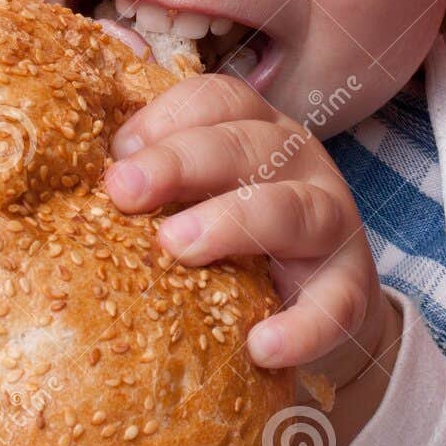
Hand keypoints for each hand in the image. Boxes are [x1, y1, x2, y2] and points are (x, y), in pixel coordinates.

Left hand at [104, 75, 401, 445]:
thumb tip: (94, 102)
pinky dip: (301, 327)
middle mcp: (299, 164)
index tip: (116, 151)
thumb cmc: (235, 239)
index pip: (219, 100)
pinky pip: (334, 306)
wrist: (318, 311)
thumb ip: (152, 160)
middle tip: (123, 190)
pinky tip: (260, 345)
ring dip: (233, 222)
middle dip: (181, 161)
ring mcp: (333, 223)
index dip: (167, 117)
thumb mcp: (198, 192)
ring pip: (294, 209)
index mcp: (256, 130)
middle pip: (246, 144)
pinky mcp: (351, 289)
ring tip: (177, 246)